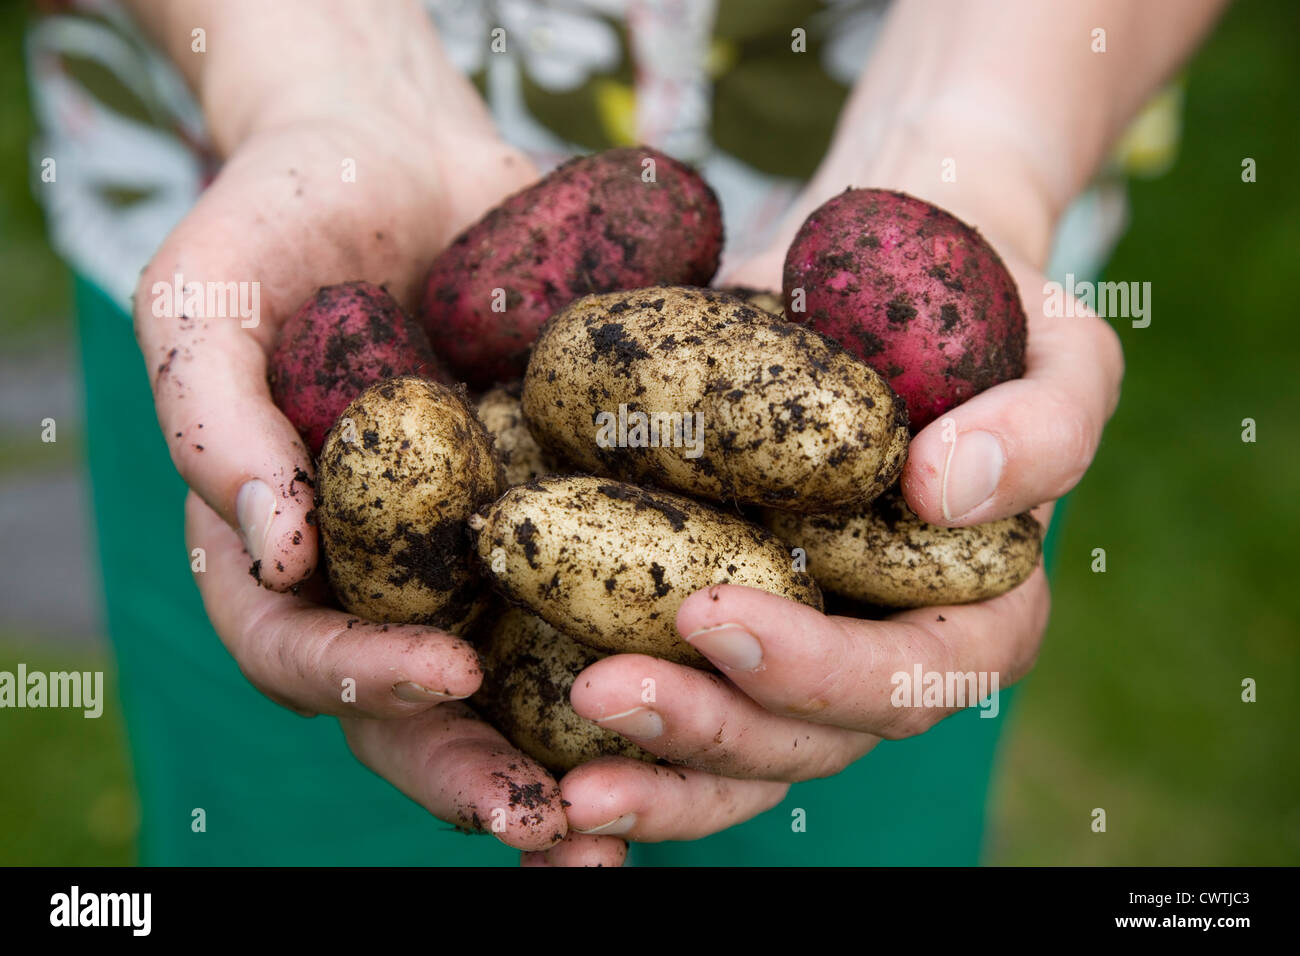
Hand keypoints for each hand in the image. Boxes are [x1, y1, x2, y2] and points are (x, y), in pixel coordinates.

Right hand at [140, 8, 582, 851]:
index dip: (361, 678)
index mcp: (284, 552)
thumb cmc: (280, 213)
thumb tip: (271, 548)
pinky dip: (657, 644)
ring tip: (647, 807)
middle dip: (477, 771)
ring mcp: (480, 551)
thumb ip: (212, 415)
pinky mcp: (566, 509)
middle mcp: (387, 574)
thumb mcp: (207, 294)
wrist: (400, 150)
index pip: (301, 651)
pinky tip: (727, 674)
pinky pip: (607, 589)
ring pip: (522, 679)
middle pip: (417, 709)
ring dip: (581, 754)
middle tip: (554, 823)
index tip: (444, 669)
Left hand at [557, 125, 1122, 853]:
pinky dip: (615, 734)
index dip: (822, 674)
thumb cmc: (987, 313)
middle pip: (807, 741)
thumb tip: (947, 491)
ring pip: (733, 748)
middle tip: (603, 692)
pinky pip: (674, 688)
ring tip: (565, 771)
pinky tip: (538, 741)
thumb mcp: (1057, 349)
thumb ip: (1042, 426)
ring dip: (650, 764)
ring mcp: (796, 641)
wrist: (875, 280)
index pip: (914, 680)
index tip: (717, 616)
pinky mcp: (715, 608)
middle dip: (707, 731)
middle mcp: (882, 649)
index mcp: (976, 616)